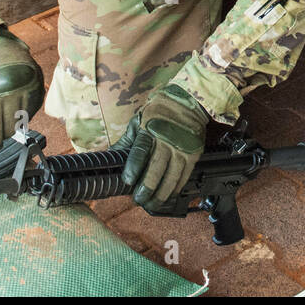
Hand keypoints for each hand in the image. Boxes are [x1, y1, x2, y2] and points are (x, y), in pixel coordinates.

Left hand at [122, 85, 208, 208]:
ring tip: (152, 203)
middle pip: (157, 168)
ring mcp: (182, 148)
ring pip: (172, 176)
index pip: (140, 152)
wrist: (187, 101)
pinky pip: (184, 176)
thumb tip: (111, 156)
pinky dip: (176, 188)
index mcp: (150, 129)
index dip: (133, 168)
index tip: (127, 181)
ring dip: (161, 193)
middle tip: (139, 199)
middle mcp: (168, 140)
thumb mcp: (139, 121)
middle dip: (147, 188)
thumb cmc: (160, 111)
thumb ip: (126, 141)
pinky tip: (169, 196)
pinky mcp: (193, 154)